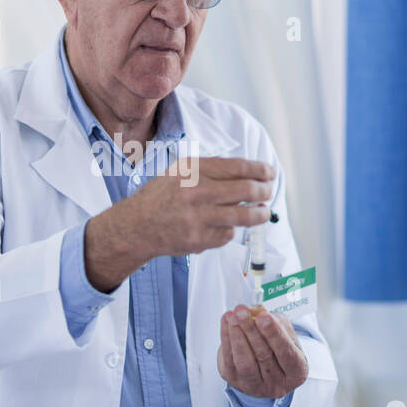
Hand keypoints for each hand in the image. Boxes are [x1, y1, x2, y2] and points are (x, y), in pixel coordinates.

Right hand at [84, 157, 273, 292]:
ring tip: (263, 212)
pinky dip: (231, 230)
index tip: (269, 173)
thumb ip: (210, 170)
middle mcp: (197, 191)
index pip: (239, 167)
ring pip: (245, 216)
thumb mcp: (180, 171)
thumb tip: (248, 173)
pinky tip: (226, 225)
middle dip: (265, 191)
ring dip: (260, 213)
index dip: (261, 170)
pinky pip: (228, 234)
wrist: (137, 225)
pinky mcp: (200, 239)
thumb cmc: (161, 196)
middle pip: (247, 190)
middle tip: (268, 192)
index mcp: (194, 170)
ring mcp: (199, 217)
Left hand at [218, 304, 307, 398]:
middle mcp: (278, 384)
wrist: (264, 362)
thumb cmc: (278, 345)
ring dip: (236, 335)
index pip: (286, 353)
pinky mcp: (236, 382)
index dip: (274, 334)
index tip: (263, 316)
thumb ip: (275, 322)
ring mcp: (256, 386)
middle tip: (242, 311)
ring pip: (244, 361)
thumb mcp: (285, 331)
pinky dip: (226, 339)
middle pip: (263, 356)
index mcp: (297, 371)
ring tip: (233, 316)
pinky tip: (226, 322)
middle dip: (251, 330)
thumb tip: (257, 312)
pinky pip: (229, 361)